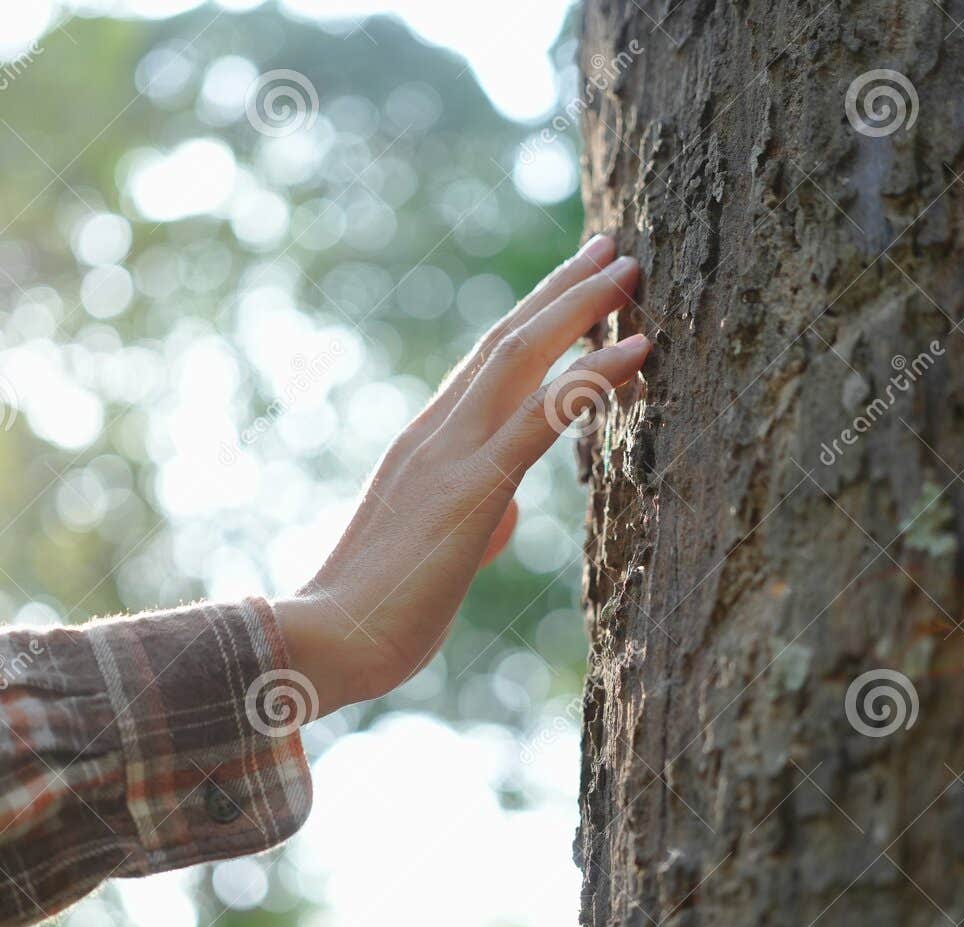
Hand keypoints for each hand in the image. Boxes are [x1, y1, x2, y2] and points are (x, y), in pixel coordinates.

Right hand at [273, 233, 646, 717]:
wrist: (326, 641)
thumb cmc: (376, 614)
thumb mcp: (436, 555)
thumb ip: (472, 520)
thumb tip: (506, 510)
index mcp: (421, 446)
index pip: (483, 366)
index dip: (531, 320)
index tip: (572, 287)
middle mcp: (434, 432)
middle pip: (505, 339)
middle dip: (560, 289)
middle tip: (610, 247)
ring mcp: (450, 453)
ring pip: (521, 354)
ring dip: (579, 305)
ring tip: (630, 267)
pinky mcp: (473, 487)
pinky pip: (544, 415)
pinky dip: (593, 373)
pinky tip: (637, 346)